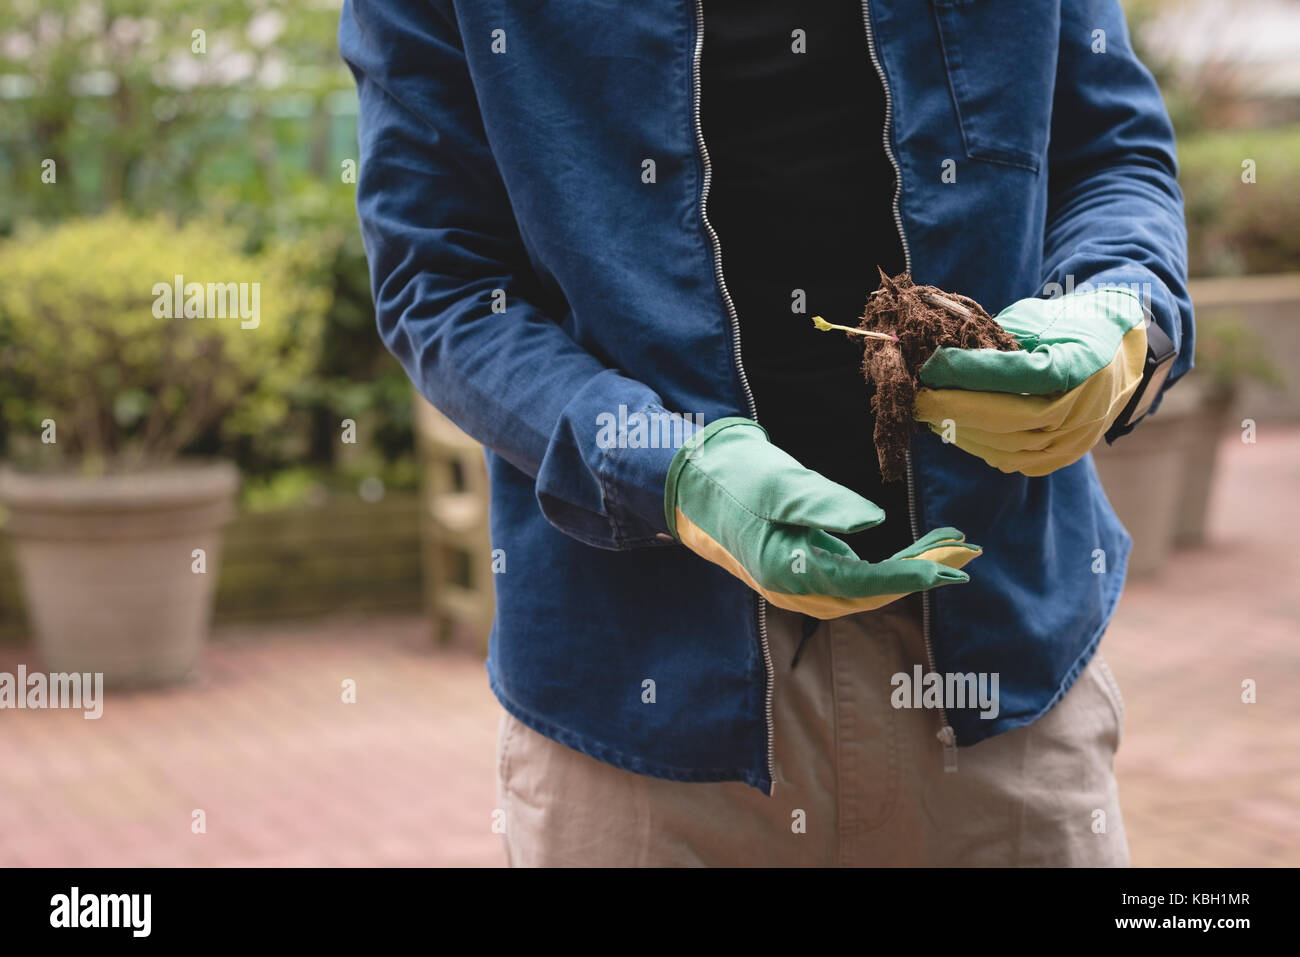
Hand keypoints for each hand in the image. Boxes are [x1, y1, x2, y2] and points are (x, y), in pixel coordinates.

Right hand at [664, 418, 979, 619]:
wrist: (691, 484)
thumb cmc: (734, 477)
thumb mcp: (779, 482)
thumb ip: (824, 504)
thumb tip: (874, 521)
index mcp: (789, 570)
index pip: (865, 582)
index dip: (913, 576)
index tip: (954, 566)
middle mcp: (795, 590)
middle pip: (873, 593)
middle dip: (923, 573)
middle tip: (969, 551)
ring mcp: (796, 587)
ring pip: (866, 591)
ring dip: (910, 573)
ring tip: (951, 549)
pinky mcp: (799, 574)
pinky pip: (853, 582)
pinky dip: (888, 570)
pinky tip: (912, 554)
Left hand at [913, 287, 1146, 476]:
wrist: (1118, 351)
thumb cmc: (1069, 325)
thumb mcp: (1037, 319)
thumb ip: (996, 339)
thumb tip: (943, 359)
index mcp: (1082, 363)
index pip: (1018, 374)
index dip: (971, 373)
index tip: (933, 367)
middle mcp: (1085, 407)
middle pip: (1011, 419)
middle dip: (958, 410)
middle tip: (920, 399)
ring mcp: (1077, 438)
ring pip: (1010, 446)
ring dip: (964, 433)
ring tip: (932, 416)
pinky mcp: (1065, 456)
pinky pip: (1016, 461)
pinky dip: (982, 448)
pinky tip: (957, 431)